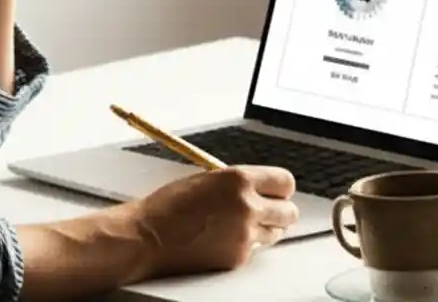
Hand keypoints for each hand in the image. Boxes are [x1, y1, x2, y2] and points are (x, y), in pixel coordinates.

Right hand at [131, 166, 299, 277]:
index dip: (280, 188)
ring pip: (276, 233)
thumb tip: (261, 188)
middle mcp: (247, 206)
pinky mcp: (238, 257)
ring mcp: (244, 234)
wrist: (148, 236)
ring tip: (240, 226)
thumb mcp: (208, 179)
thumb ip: (239, 183)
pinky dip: (245, 246)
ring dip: (265, 229)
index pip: (285, 182)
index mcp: (240, 179)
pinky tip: (224, 239)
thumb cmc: (169, 206)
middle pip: (289, 211)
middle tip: (267, 211)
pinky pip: (255, 250)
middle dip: (280, 211)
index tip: (276, 192)